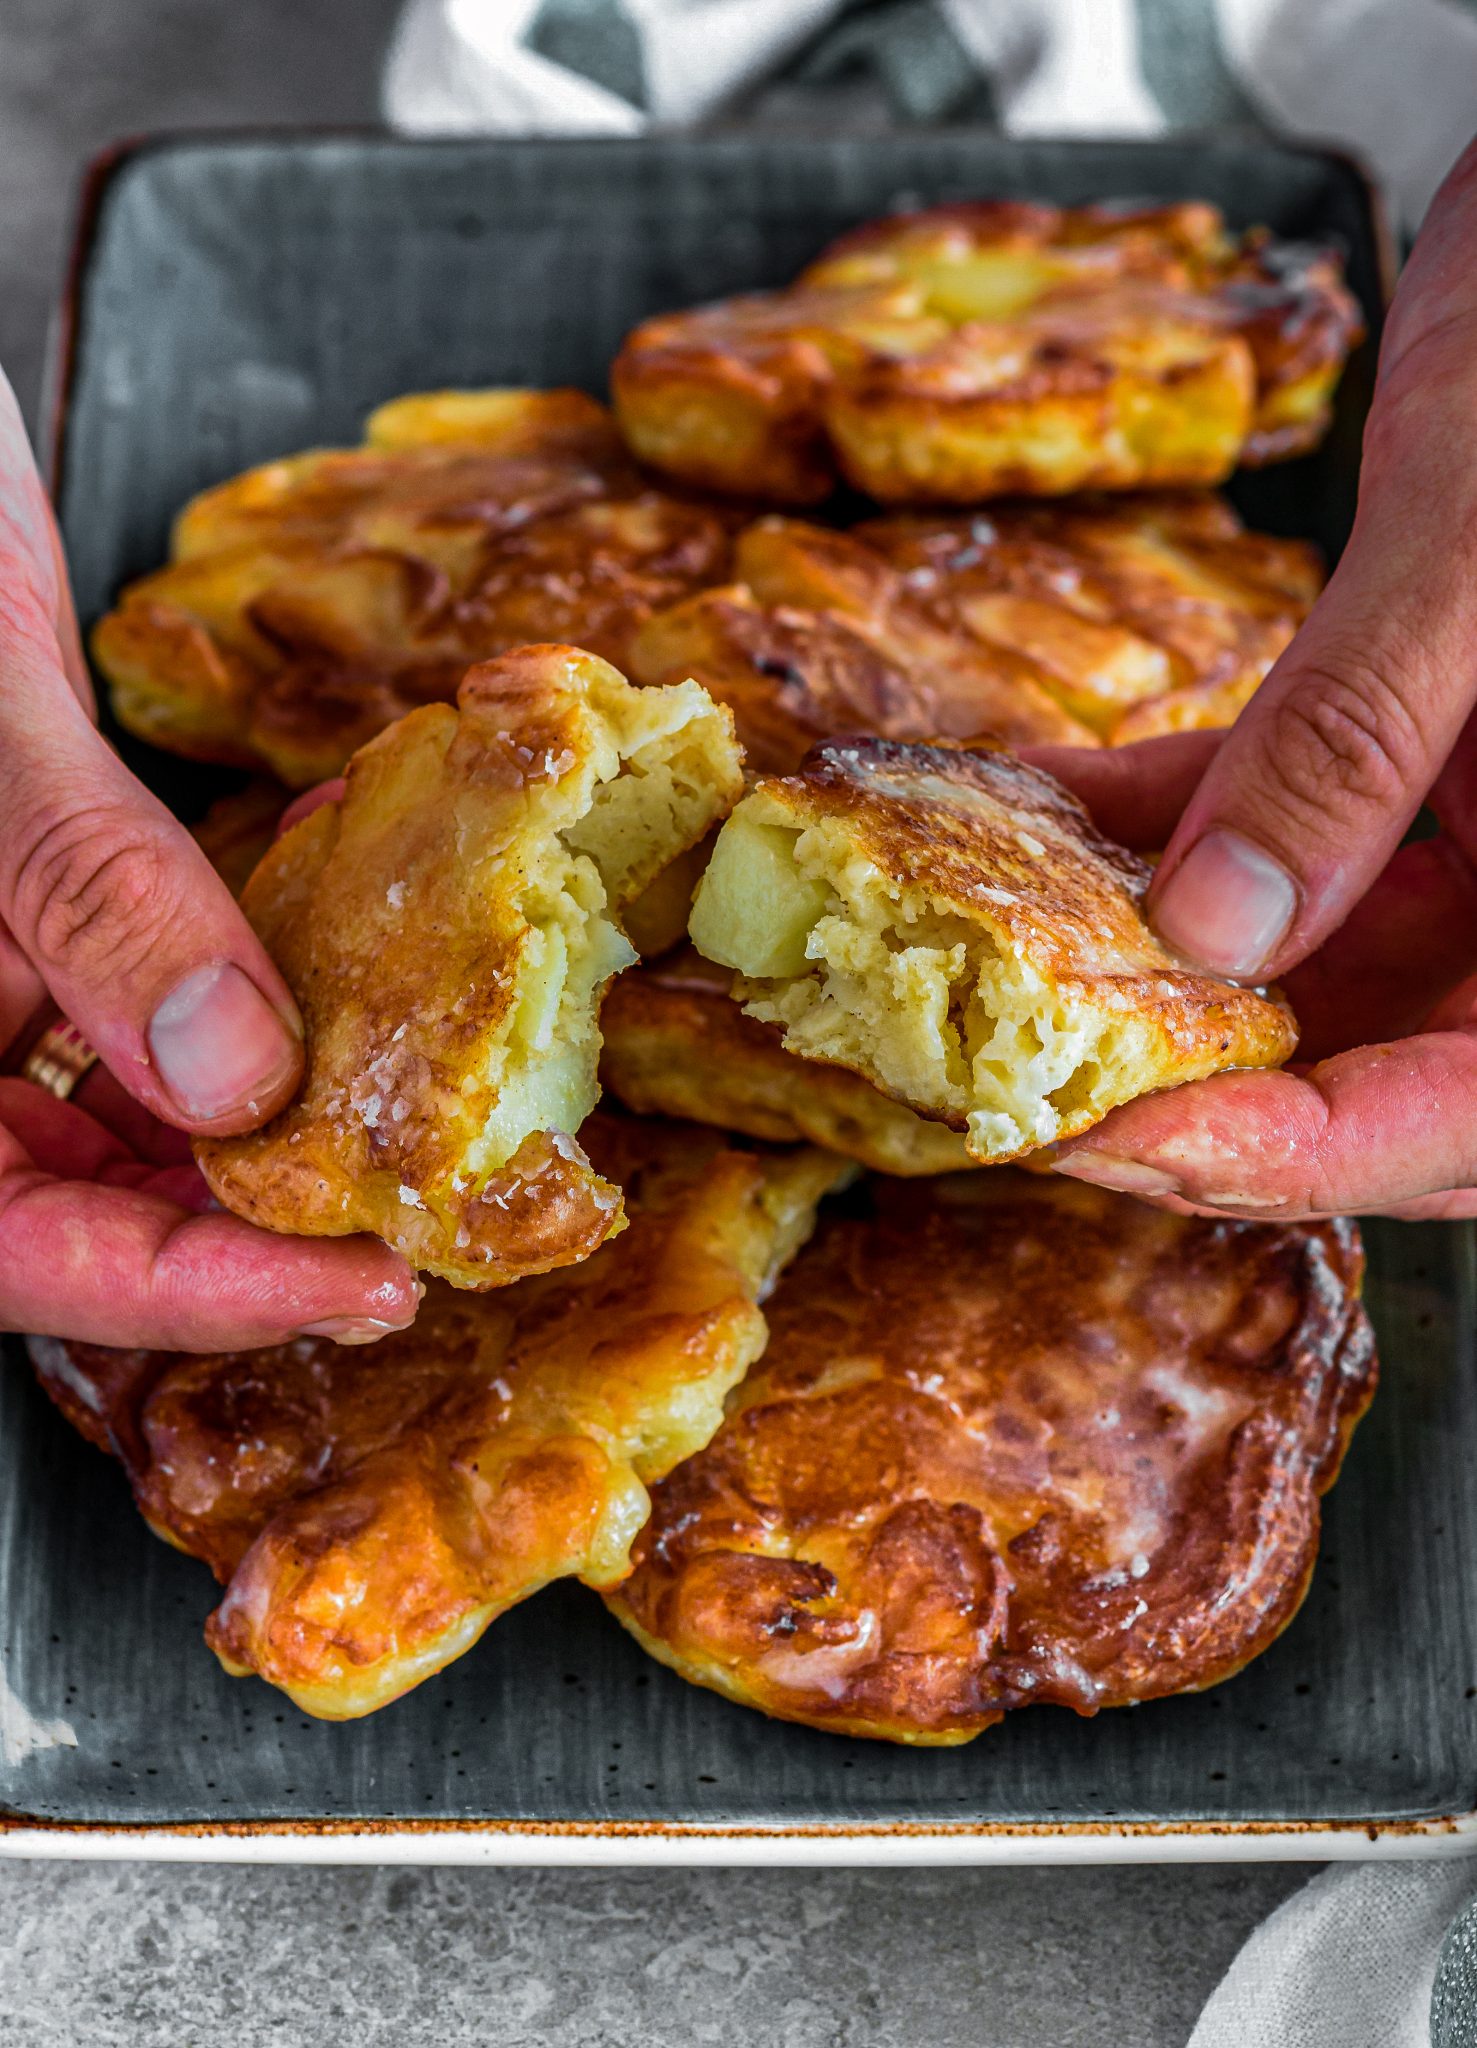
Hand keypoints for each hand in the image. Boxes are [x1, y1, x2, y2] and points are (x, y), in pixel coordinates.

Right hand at [0, 369, 420, 1346]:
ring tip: (408, 1075)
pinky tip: (342, 908)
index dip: (198, 1290)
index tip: (364, 1284)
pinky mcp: (26, 915)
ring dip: (278, 1086)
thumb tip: (240, 1074)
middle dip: (263, 1207)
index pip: (24, 1251)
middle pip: (90, 1202)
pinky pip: (144, 982)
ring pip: (131, 1107)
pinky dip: (250, 961)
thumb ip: (95, 895)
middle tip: (422, 1198)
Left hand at [1029, 135, 1476, 1222]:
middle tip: (1004, 1082)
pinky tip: (1026, 820)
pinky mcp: (1411, 768)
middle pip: (1371, 1081)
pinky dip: (1154, 832)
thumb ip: (1356, 740)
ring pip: (1307, 974)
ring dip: (1141, 973)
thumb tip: (1206, 926)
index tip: (1097, 1138)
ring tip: (983, 969)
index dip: (1273, 1152)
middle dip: (1185, 1099)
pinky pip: (1273, 832)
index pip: (1451, 1121)